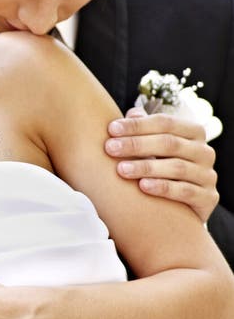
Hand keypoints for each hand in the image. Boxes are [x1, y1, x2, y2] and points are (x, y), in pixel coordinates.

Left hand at [105, 108, 217, 222]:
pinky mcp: (208, 198)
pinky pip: (186, 191)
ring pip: (177, 167)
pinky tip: (142, 186)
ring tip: (121, 169)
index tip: (111, 129)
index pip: (165, 123)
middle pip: (169, 143)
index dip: (137, 125)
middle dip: (137, 145)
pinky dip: (163, 188)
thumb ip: (144, 128)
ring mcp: (208, 175)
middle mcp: (204, 151)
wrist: (181, 206)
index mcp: (193, 132)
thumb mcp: (153, 146)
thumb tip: (132, 113)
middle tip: (110, 148)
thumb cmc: (161, 166)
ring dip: (146, 167)